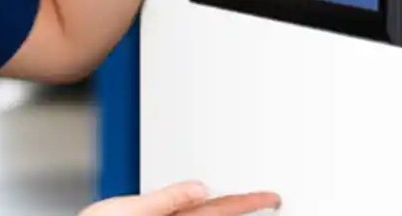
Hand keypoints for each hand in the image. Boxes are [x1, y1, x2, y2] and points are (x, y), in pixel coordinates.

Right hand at [78, 180, 279, 215]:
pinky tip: (204, 212)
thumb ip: (167, 199)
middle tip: (266, 199)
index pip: (223, 209)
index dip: (251, 201)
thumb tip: (200, 187)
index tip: (272, 196)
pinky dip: (205, 215)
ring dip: (225, 214)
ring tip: (243, 205)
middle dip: (243, 209)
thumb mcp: (129, 210)